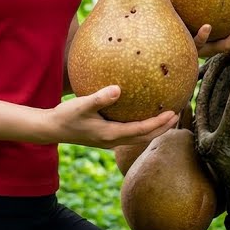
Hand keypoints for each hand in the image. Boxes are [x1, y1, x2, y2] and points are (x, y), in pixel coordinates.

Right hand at [45, 85, 178, 148]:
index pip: (142, 130)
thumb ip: (99, 97)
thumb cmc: (65, 116)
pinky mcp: (106, 137)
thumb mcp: (81, 105)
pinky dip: (143, 127)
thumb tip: (118, 89)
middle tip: (179, 114)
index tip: (173, 113)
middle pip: (145, 138)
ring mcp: (110, 141)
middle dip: (163, 128)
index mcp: (111, 135)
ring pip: (139, 138)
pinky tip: (144, 115)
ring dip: (155, 129)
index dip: (159, 123)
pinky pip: (131, 133)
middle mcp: (113, 141)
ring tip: (168, 117)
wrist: (51, 129)